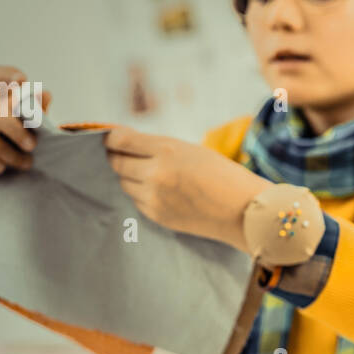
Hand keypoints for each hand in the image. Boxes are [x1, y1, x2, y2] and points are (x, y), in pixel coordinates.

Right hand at [0, 65, 50, 204]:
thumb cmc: (10, 144)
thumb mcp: (27, 128)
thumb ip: (36, 112)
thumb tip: (44, 94)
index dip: (9, 75)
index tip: (21, 81)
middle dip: (16, 130)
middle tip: (32, 145)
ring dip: (14, 156)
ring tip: (26, 162)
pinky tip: (1, 169)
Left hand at [103, 126, 267, 248]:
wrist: (243, 211)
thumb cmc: (223, 175)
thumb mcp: (192, 149)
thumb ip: (159, 146)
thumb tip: (125, 142)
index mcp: (167, 151)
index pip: (121, 141)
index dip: (111, 138)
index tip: (110, 137)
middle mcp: (155, 175)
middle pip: (117, 163)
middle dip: (117, 156)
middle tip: (121, 153)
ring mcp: (154, 198)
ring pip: (125, 183)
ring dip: (130, 176)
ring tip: (148, 172)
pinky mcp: (157, 216)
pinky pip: (137, 200)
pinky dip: (141, 193)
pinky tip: (159, 190)